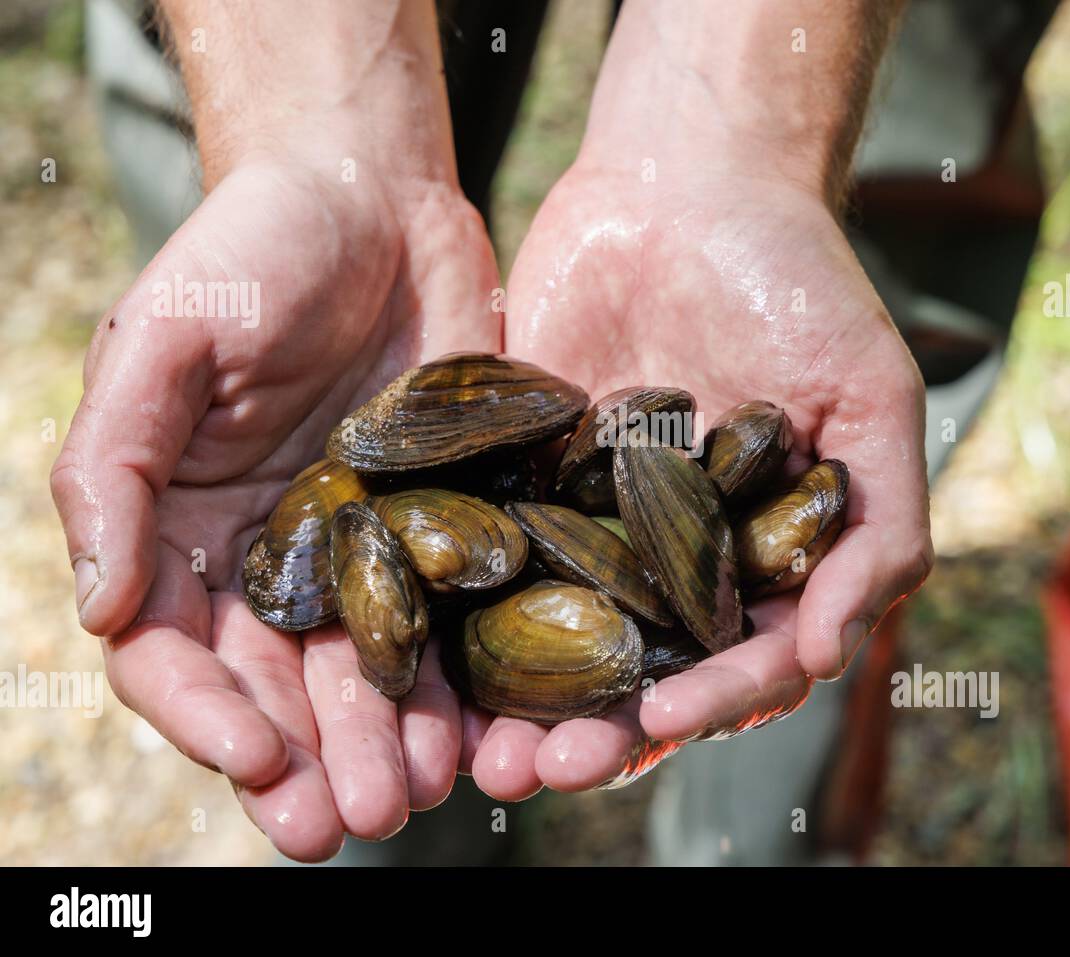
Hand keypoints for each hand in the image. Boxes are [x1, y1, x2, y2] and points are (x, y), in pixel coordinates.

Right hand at [51, 153, 500, 859]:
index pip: (171, 650)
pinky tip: (482, 732)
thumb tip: (93, 608)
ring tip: (416, 797)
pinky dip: (461, 679)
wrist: (372, 197)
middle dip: (310, 758)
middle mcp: (269, 553)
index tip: (255, 764)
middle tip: (349, 825)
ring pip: (367, 668)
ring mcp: (364, 544)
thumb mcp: (163, 342)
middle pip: (278, 683)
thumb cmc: (250, 250)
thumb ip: (115, 469)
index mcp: (182, 525)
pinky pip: (451, 615)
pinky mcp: (445, 522)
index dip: (204, 717)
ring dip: (385, 740)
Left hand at [483, 161, 932, 798]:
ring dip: (519, 710)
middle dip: (597, 734)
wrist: (686, 182)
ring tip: (479, 758)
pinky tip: (426, 666)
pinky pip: (486, 565)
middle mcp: (676, 562)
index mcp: (763, 561)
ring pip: (554, 642)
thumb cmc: (800, 282)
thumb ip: (876, 530)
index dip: (711, 701)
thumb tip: (832, 658)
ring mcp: (592, 527)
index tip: (667, 719)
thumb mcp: (873, 400)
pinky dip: (459, 621)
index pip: (740, 662)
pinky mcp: (518, 484)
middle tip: (542, 774)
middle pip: (637, 676)